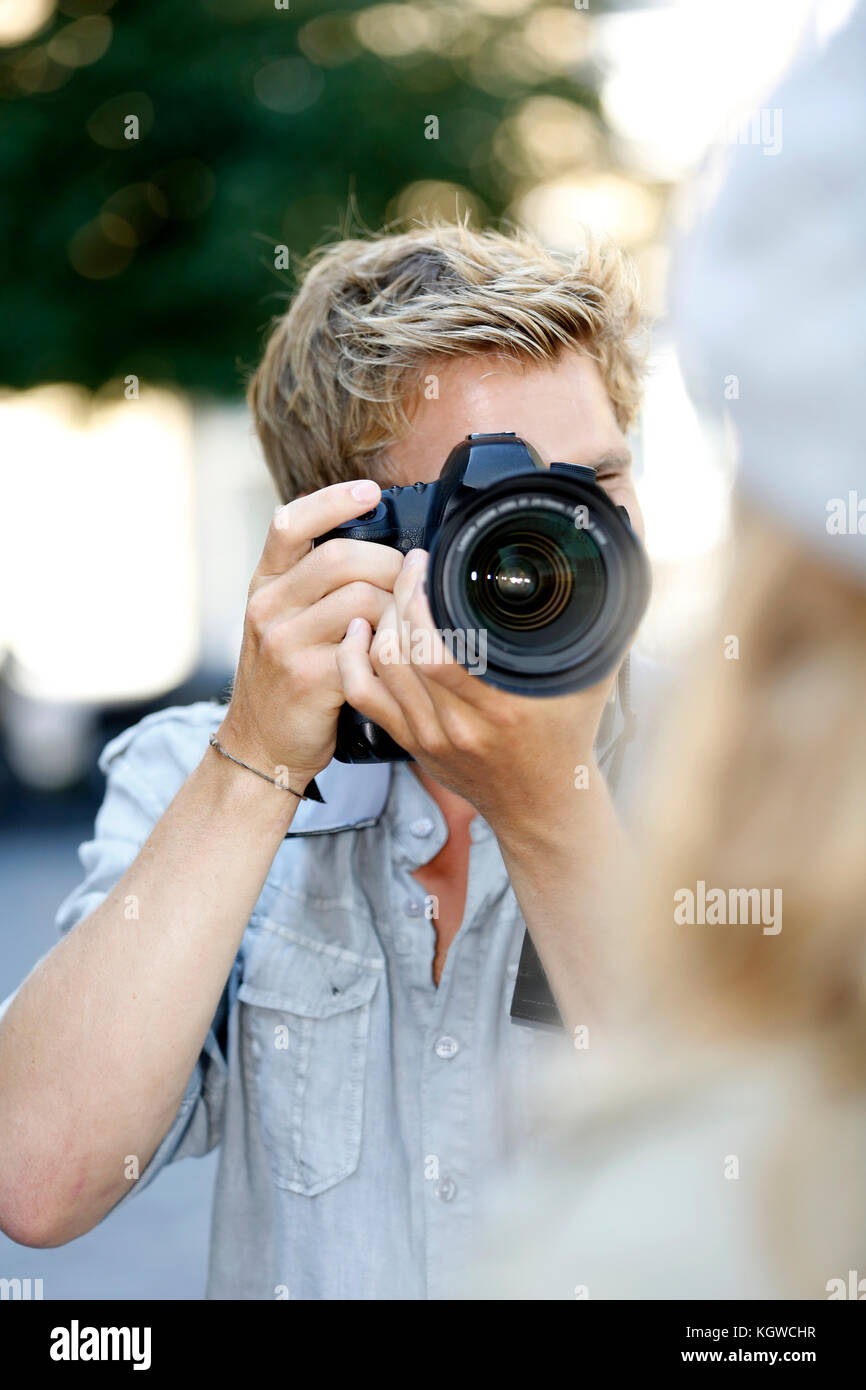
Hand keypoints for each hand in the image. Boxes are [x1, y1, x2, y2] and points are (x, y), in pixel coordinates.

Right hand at [218, 481, 403, 786]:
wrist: (261, 744)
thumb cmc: (287, 678)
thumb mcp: (286, 621)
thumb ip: (316, 586)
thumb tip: (385, 548)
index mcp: (265, 584)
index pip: (289, 524)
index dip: (332, 500)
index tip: (370, 492)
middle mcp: (267, 606)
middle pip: (340, 557)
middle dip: (389, 564)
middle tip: (410, 582)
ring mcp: (283, 642)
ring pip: (360, 599)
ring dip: (396, 608)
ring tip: (404, 624)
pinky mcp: (307, 677)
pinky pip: (366, 646)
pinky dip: (390, 646)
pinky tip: (394, 654)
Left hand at [337, 548, 617, 832]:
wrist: (545, 806)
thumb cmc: (569, 738)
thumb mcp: (593, 677)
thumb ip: (602, 620)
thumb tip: (614, 559)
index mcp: (501, 706)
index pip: (438, 645)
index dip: (420, 596)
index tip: (426, 560)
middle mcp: (459, 725)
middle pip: (402, 651)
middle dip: (397, 597)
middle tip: (407, 566)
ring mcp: (430, 738)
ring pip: (380, 669)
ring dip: (379, 623)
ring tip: (391, 592)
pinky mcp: (411, 745)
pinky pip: (363, 699)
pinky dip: (353, 660)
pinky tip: (359, 632)